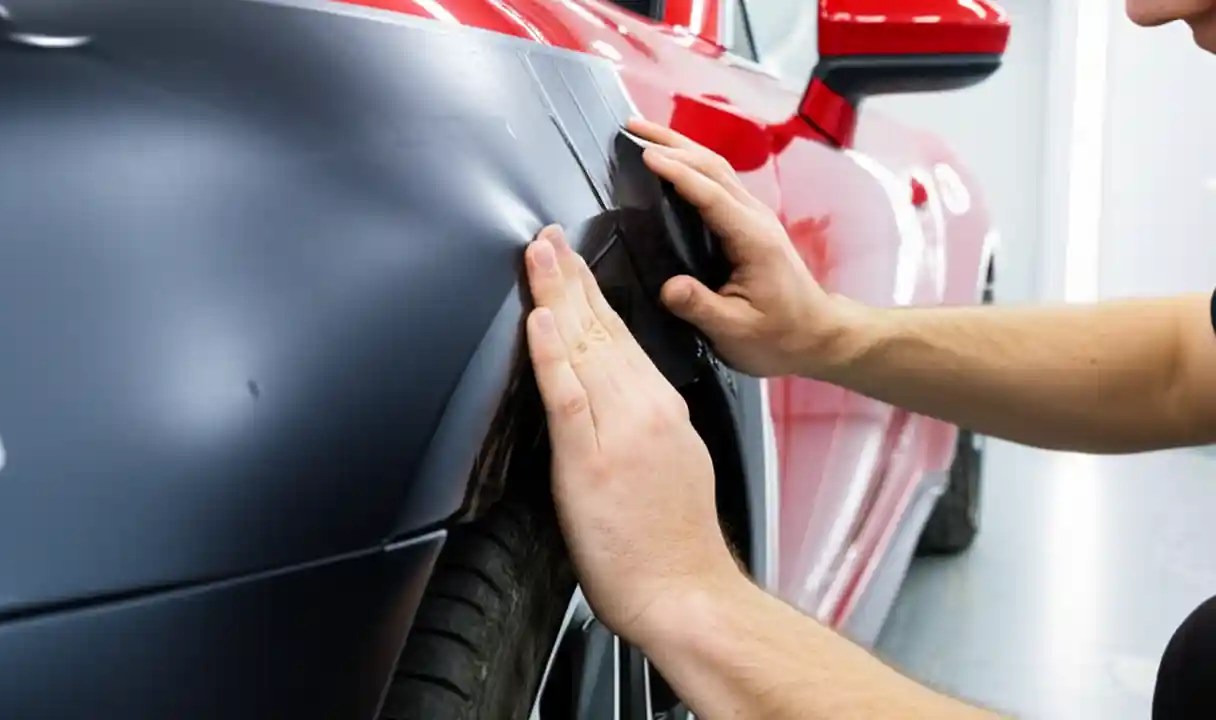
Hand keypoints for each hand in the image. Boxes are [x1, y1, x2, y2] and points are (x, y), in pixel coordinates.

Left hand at [523, 225, 742, 645]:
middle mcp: (644, 408)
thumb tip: (617, 398)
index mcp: (660, 408)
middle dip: (570, 279)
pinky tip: (540, 320)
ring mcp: (618, 431)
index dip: (592, 295)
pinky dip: (553, 354)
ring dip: (557, 297)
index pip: (621, 336)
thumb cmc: (674, 540)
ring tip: (539, 257)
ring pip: (584, 348)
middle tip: (547, 238)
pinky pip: (568, 396)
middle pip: (601, 330)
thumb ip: (647, 423)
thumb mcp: (675, 463)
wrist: (687, 593)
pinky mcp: (590, 460)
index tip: (572, 263)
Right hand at [628, 118, 851, 377]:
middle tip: (630, 128)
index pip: (711, 194)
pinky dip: (690, 164)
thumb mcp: (736, 330)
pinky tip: (671, 161)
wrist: (816, 335)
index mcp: (752, 239)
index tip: (645, 154)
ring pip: (716, 167)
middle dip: (672, 143)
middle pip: (712, 166)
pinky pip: (717, 181)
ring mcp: (754, 215)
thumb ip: (701, 308)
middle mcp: (754, 217)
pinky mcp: (748, 221)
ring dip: (680, 146)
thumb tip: (668, 287)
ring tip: (642, 133)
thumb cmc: (777, 336)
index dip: (678, 172)